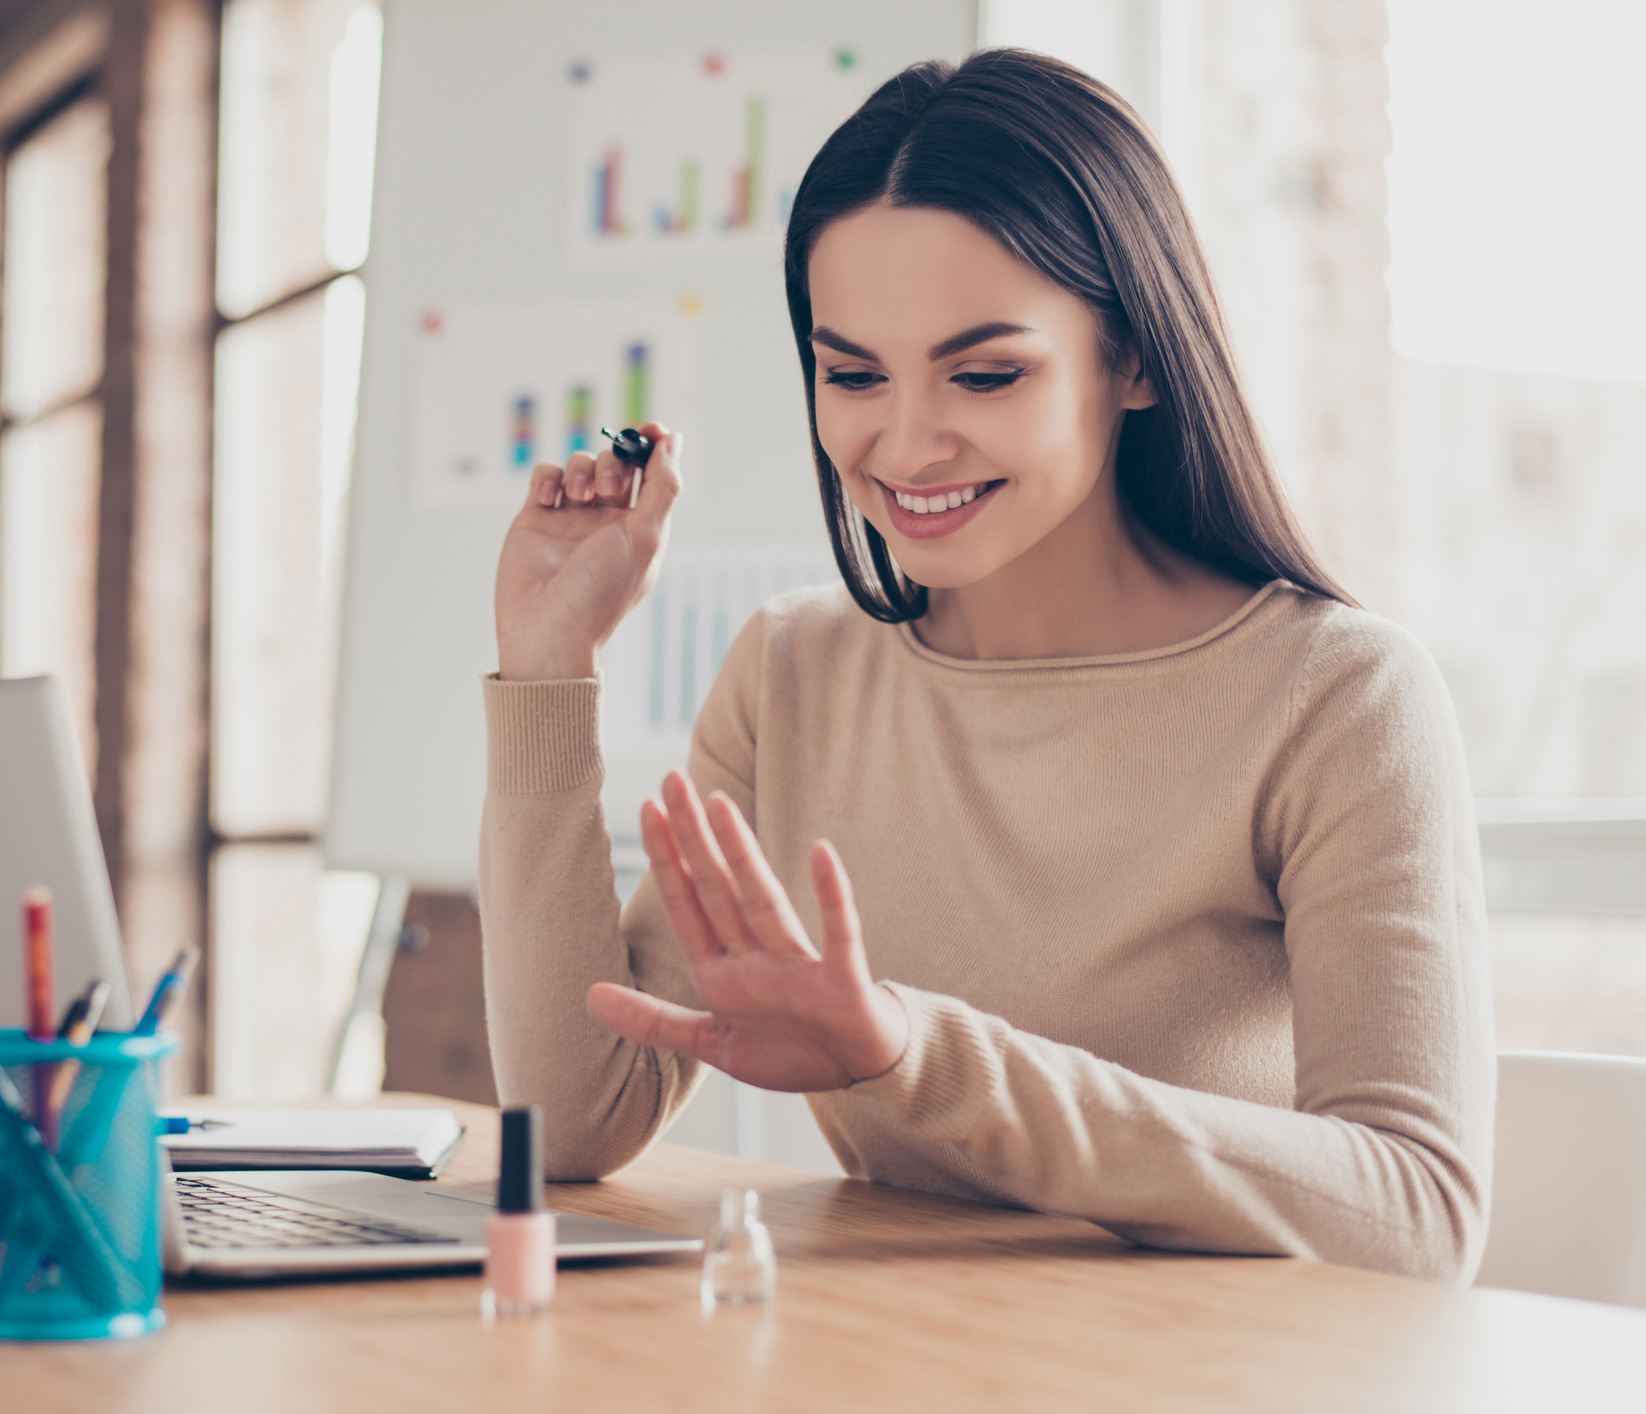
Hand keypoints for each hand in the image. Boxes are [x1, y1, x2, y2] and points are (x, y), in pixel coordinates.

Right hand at [494, 421, 680, 680]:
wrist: (545, 629)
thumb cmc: (601, 592)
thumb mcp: (646, 538)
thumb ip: (663, 487)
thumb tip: (673, 441)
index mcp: (642, 527)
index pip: (653, 473)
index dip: (653, 446)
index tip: (651, 428)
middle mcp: (608, 520)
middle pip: (616, 462)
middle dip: (615, 463)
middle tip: (609, 490)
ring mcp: (571, 518)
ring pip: (580, 463)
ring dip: (581, 470)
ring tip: (578, 498)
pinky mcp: (536, 517)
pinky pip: (545, 475)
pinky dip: (549, 477)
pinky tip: (548, 501)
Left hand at [585, 771, 908, 1091]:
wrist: (858, 1076)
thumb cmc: (790, 1049)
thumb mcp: (712, 1041)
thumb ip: (653, 1021)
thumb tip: (587, 997)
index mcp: (721, 971)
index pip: (686, 904)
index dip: (665, 858)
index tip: (646, 807)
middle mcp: (757, 959)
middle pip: (718, 889)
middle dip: (692, 837)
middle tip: (672, 779)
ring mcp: (799, 968)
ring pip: (764, 903)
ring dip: (742, 857)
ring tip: (719, 807)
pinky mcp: (843, 984)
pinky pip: (837, 935)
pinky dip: (832, 898)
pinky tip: (822, 854)